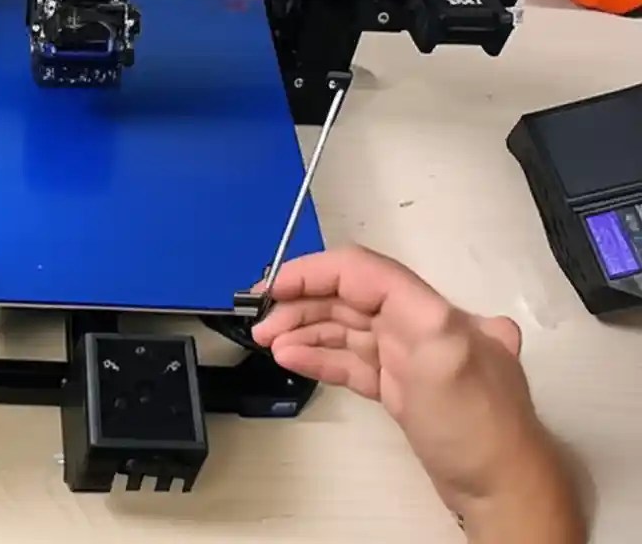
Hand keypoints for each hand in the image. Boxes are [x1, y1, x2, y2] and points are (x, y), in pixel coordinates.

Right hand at [251, 247, 583, 541]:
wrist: (502, 489)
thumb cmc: (476, 426)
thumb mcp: (443, 356)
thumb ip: (404, 310)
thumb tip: (371, 287)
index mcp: (433, 310)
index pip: (363, 272)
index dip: (315, 273)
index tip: (273, 288)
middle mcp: (421, 325)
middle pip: (349, 299)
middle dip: (301, 304)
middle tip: (260, 324)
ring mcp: (410, 358)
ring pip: (347, 330)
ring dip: (304, 331)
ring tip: (268, 342)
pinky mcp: (401, 387)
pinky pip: (353, 362)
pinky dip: (320, 356)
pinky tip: (292, 357)